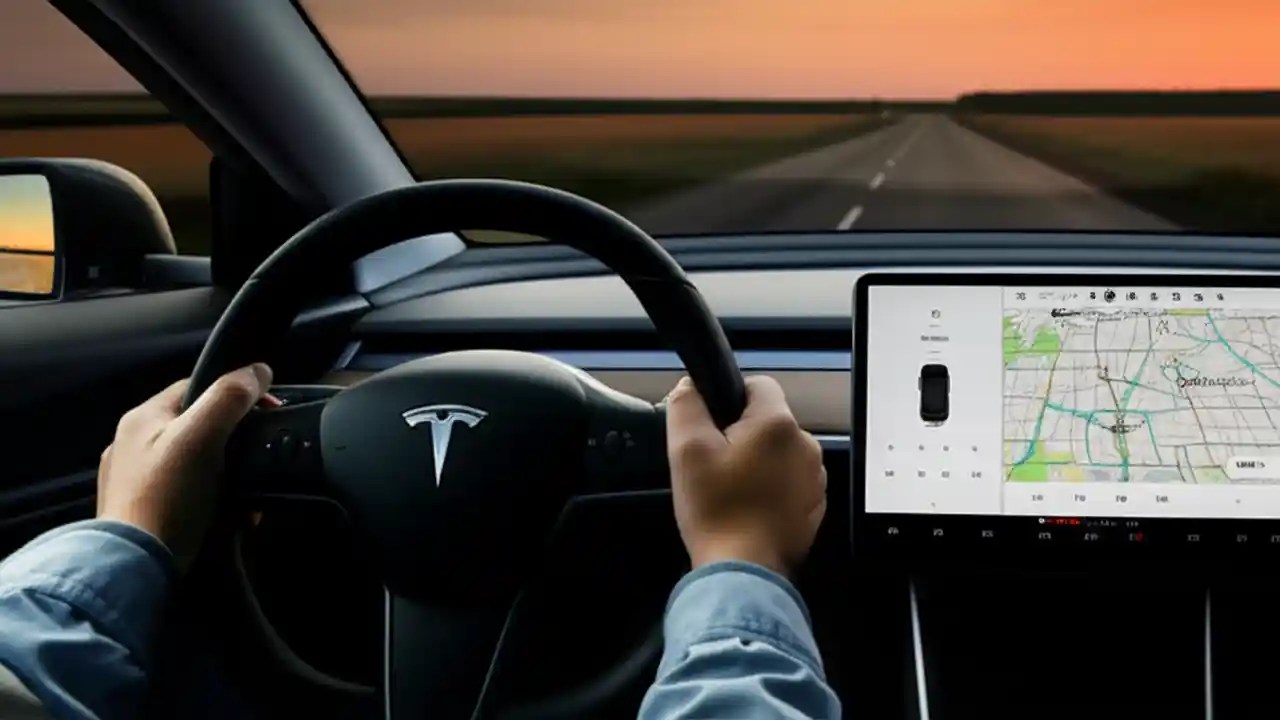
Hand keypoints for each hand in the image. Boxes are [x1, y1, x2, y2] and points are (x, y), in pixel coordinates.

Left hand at [97, 364, 273, 570]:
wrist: (134, 569)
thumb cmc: (166, 497)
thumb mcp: (201, 437)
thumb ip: (230, 398)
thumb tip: (259, 370)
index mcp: (142, 418)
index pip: (198, 387)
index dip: (237, 394)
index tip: (269, 413)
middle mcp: (133, 445)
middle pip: (200, 427)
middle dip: (237, 442)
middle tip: (261, 459)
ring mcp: (136, 482)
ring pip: (197, 464)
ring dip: (229, 476)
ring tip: (252, 496)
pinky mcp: (144, 515)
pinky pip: (189, 496)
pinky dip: (214, 502)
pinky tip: (231, 517)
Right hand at [665, 375, 826, 577]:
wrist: (744, 572)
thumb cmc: (716, 509)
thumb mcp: (686, 450)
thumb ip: (687, 405)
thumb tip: (691, 386)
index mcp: (778, 424)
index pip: (758, 384)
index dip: (730, 398)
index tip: (712, 427)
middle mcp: (807, 446)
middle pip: (769, 421)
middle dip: (742, 435)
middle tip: (714, 464)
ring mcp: (816, 479)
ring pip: (779, 453)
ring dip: (758, 463)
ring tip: (731, 490)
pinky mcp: (815, 507)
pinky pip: (790, 482)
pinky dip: (771, 489)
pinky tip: (749, 509)